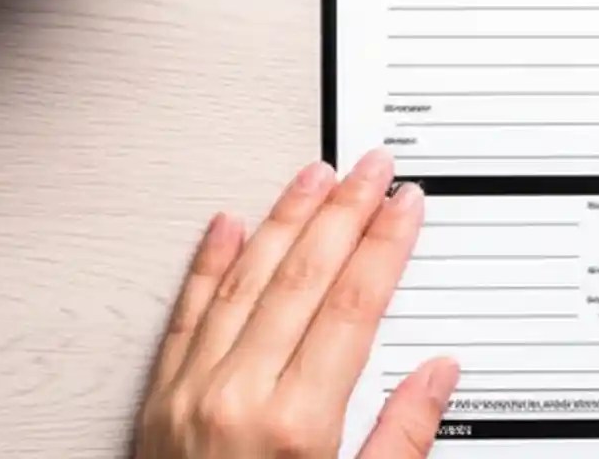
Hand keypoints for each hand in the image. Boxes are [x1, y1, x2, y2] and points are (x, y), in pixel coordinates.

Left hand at [135, 149, 457, 458]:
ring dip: (285, 219)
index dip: (386, 245)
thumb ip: (401, 440)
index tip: (405, 205)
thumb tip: (438, 374)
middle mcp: (238, 396)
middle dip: (344, 211)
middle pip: (303, 278)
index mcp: (296, 425)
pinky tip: (228, 224)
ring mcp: (192, 392)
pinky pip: (187, 314)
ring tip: (313, 177)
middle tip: (370, 167)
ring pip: (245, 279)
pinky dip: (208, 263)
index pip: (354, 305)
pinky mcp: (159, 398)